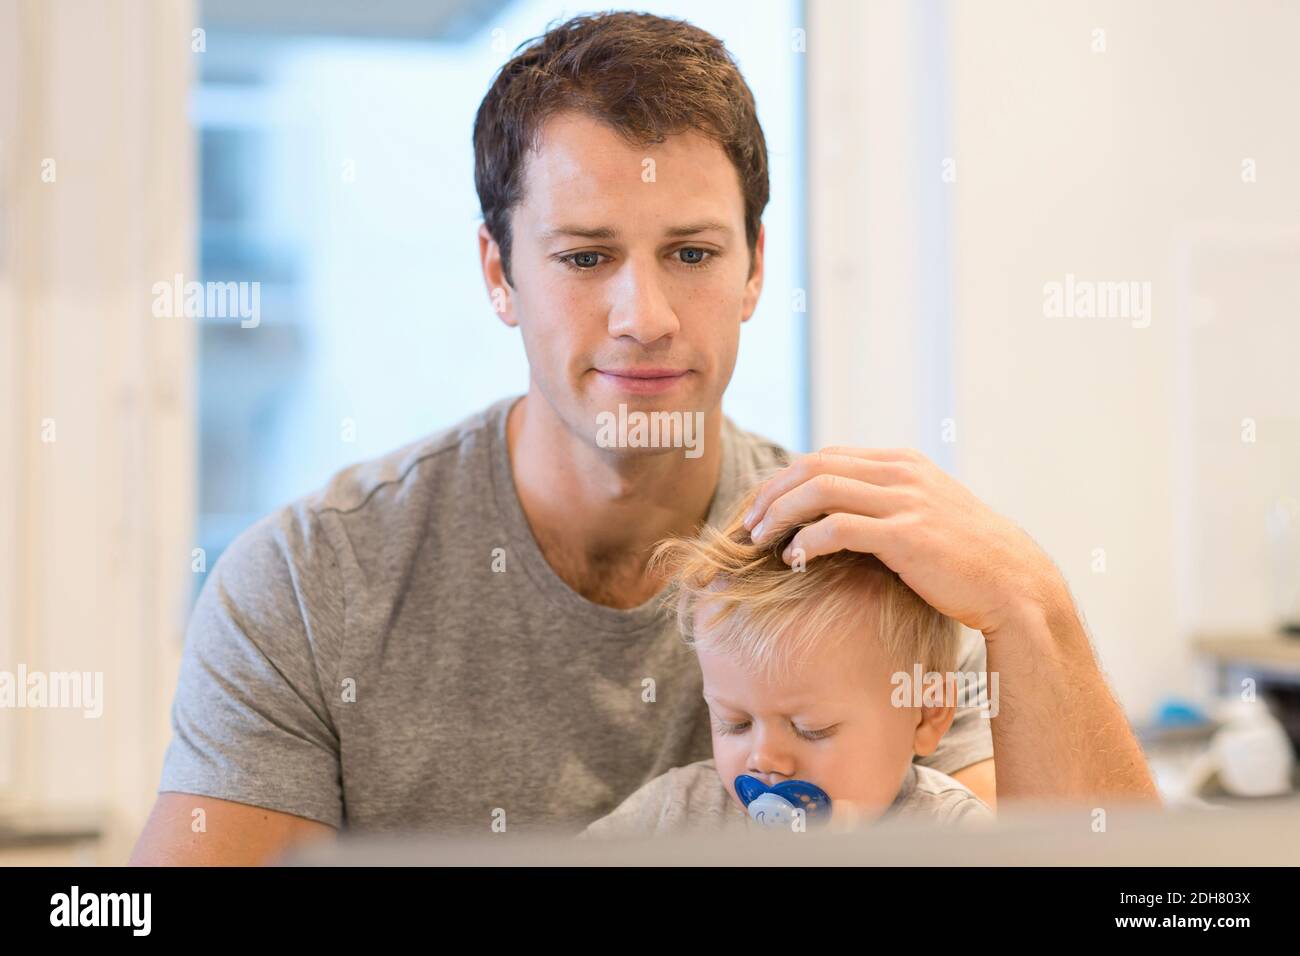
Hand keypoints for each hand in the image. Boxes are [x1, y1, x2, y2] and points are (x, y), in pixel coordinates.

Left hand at [744, 447, 1067, 635]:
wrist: (1014, 584)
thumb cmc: (965, 559)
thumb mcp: (925, 514)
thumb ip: (886, 503)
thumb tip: (836, 514)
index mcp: (901, 463)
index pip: (825, 457)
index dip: (784, 480)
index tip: (761, 508)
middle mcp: (901, 473)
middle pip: (813, 465)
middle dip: (772, 492)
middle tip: (749, 523)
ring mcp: (905, 500)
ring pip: (819, 489)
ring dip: (781, 513)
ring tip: (760, 539)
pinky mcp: (906, 534)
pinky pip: (838, 527)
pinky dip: (807, 540)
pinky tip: (795, 559)